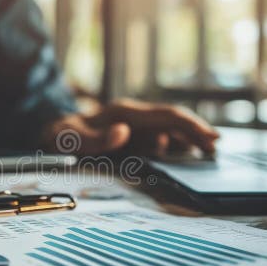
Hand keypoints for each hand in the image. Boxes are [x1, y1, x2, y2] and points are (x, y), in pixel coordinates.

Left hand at [40, 99, 219, 156]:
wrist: (49, 132)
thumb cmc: (61, 135)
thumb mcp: (70, 138)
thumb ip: (96, 139)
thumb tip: (123, 133)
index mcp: (124, 113)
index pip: (166, 116)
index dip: (190, 125)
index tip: (209, 136)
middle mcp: (133, 116)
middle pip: (173, 120)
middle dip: (196, 131)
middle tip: (216, 147)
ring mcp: (133, 125)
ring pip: (169, 128)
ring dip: (189, 138)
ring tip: (208, 150)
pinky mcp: (131, 135)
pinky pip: (159, 137)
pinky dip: (175, 143)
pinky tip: (187, 152)